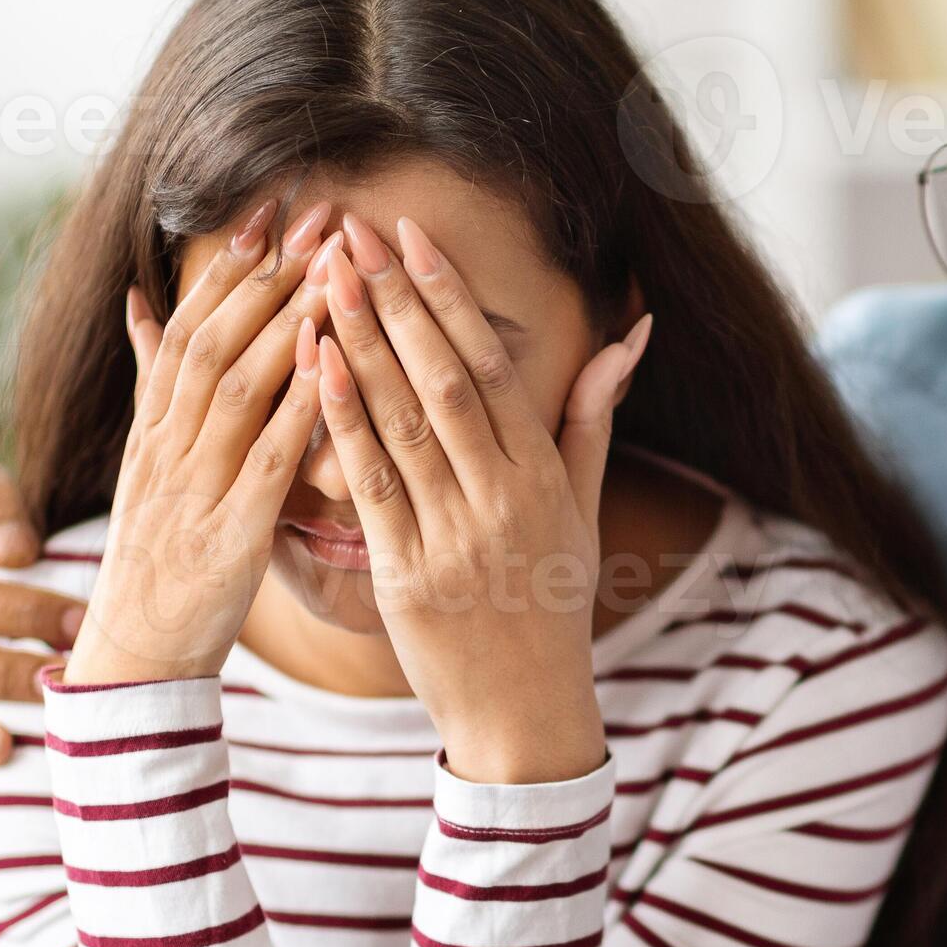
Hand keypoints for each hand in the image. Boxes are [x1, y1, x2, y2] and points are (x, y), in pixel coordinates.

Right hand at [67, 197, 335, 684]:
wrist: (135, 658)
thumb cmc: (160, 559)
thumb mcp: (150, 464)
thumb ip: (154, 386)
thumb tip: (140, 302)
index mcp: (153, 428)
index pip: (190, 327)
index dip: (231, 266)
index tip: (272, 208)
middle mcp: (167, 446)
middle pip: (215, 340)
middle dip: (268, 273)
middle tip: (319, 215)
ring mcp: (192, 488)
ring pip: (236, 386)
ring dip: (287, 320)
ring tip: (334, 266)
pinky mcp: (226, 536)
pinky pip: (264, 460)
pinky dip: (297, 408)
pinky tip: (332, 363)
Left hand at [311, 212, 648, 786]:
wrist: (526, 713)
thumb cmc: (552, 606)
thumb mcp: (580, 511)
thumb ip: (591, 418)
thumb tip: (633, 333)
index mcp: (543, 479)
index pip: (492, 367)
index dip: (448, 296)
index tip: (411, 235)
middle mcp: (503, 501)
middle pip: (443, 381)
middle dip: (394, 301)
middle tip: (351, 234)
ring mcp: (455, 539)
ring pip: (402, 424)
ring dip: (358, 346)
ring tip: (322, 279)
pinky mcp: (407, 577)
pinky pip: (370, 487)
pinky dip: (341, 424)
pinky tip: (314, 368)